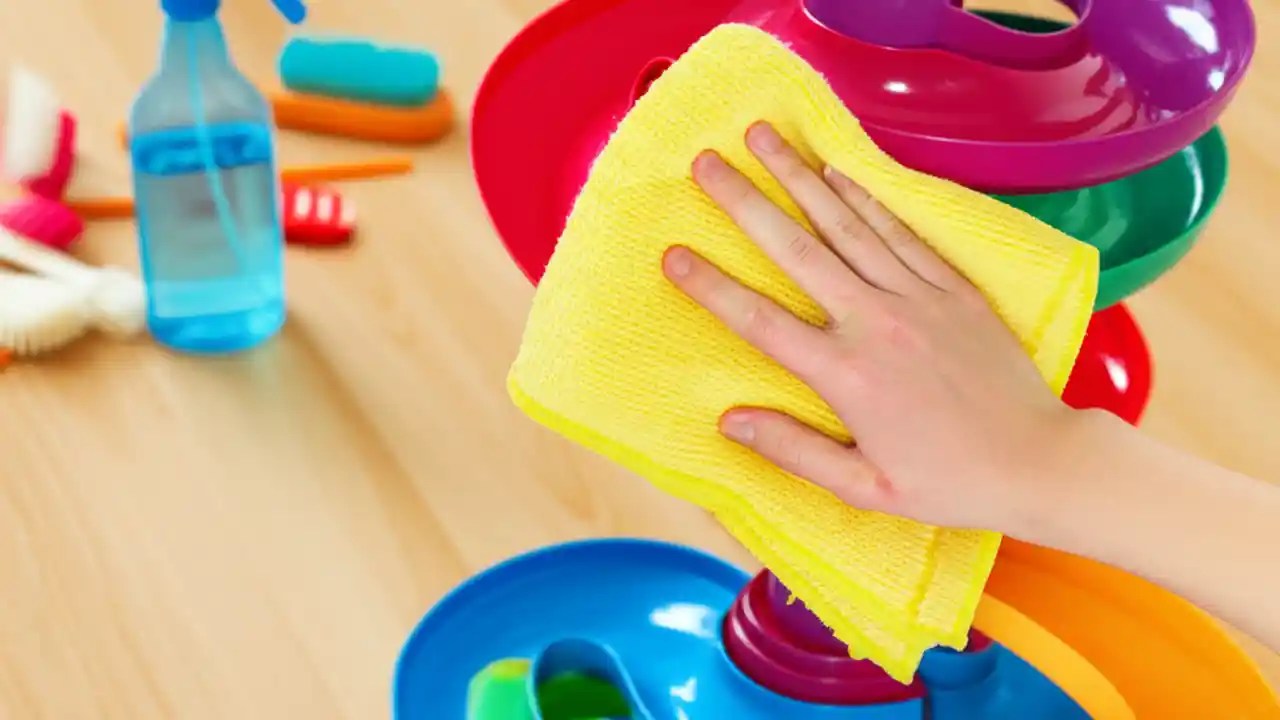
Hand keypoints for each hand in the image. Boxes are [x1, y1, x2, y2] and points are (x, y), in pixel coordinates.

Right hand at [662, 121, 1085, 536]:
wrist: (1040, 460)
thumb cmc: (950, 482)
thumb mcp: (866, 489)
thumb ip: (795, 452)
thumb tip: (730, 421)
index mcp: (848, 378)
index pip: (762, 323)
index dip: (713, 287)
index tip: (673, 254)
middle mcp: (877, 324)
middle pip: (798, 251)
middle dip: (747, 202)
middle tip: (706, 162)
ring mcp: (919, 299)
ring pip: (847, 226)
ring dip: (800, 178)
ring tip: (763, 138)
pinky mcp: (954, 289)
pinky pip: (900, 232)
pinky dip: (865, 198)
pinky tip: (835, 171)